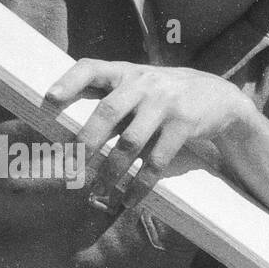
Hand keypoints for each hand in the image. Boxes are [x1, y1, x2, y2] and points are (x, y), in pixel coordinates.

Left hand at [44, 60, 256, 209]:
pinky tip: (130, 199)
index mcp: (126, 72)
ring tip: (98, 191)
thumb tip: (74, 135)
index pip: (91, 68)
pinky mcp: (183, 124)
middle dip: (85, 143)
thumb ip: (114, 99)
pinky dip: (141, 183)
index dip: (69, 82)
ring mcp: (165, 103)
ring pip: (130, 142)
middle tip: (69, 169)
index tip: (49, 99)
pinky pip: (157, 160)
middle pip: (107, 112)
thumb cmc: (167, 96)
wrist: (219, 96)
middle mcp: (143, 84)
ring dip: (111, 171)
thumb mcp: (141, 86)